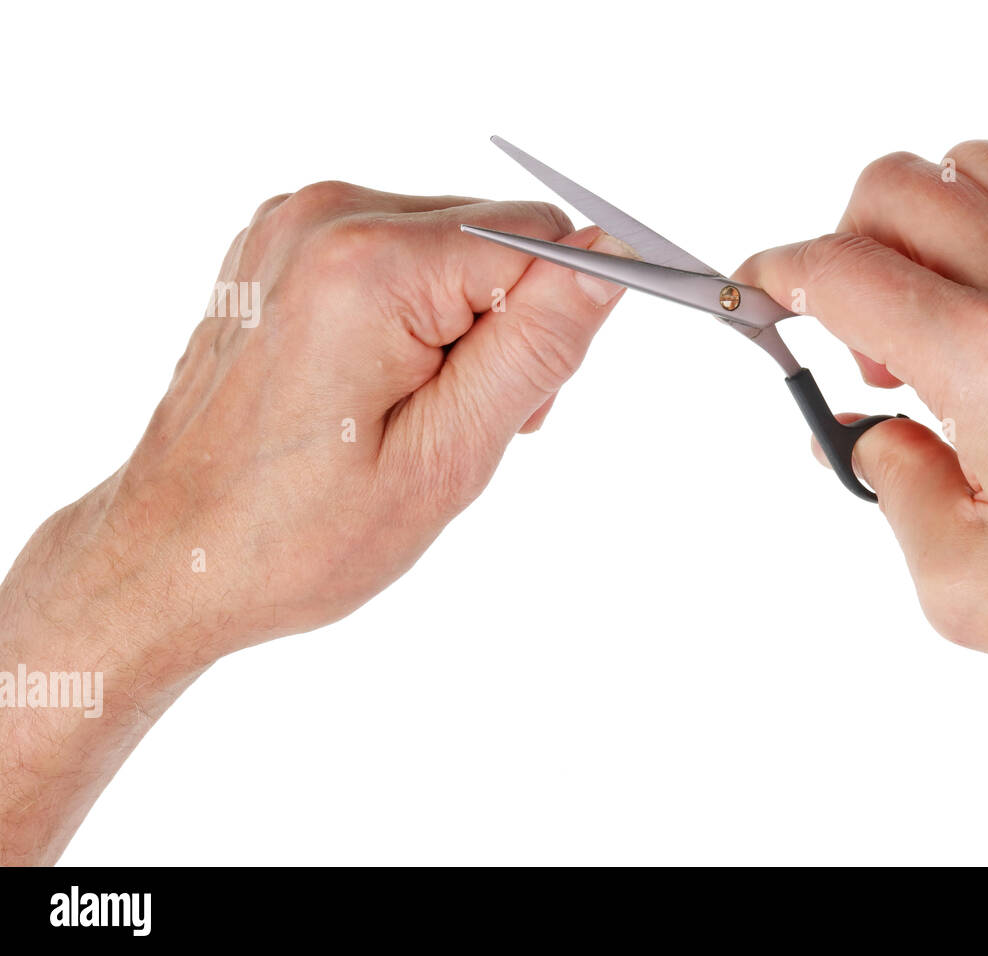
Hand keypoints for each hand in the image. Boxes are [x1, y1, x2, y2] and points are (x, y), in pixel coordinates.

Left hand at [0, 182, 625, 862]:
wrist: (174, 558)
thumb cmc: (299, 535)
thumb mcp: (448, 455)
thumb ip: (539, 345)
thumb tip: (609, 259)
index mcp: (369, 264)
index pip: (538, 240)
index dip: (552, 326)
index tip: (518, 405)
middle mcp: (325, 217)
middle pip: (497, 239)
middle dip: (507, 330)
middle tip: (458, 426)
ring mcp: (293, 226)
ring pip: (454, 250)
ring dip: (463, 330)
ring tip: (412, 418)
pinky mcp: (281, 249)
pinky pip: (398, 258)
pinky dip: (414, 318)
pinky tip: (379, 390)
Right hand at [735, 142, 987, 864]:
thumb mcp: (958, 575)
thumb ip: (887, 479)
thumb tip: (857, 435)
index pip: (842, 270)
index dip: (777, 275)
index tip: (760, 289)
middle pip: (899, 189)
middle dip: (844, 249)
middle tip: (857, 344)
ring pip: (981, 172)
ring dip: (924, 228)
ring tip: (933, 326)